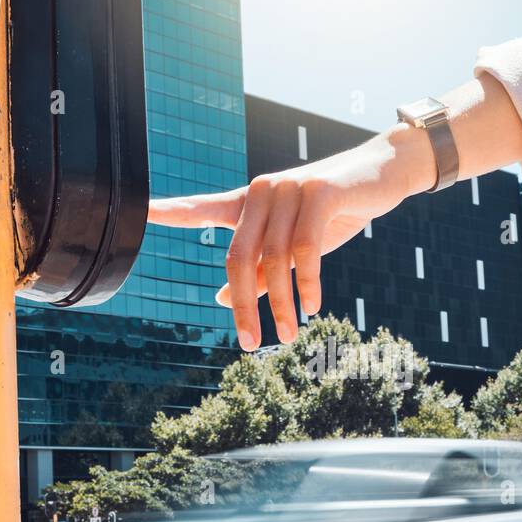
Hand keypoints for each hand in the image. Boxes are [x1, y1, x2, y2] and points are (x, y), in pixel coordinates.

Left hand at [147, 125, 434, 349]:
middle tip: (250, 345)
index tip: (139, 212)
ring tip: (288, 336)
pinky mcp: (319, 192)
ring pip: (275, 259)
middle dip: (245, 307)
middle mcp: (262, 191)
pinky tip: (311, 307)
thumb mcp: (293, 247)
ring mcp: (289, 189)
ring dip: (282, 305)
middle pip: (239, 257)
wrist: (381, 176)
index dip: (171, 211)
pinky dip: (308, 283)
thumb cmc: (333, 214)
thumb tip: (224, 301)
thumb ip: (260, 272)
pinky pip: (306, 249)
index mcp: (250, 202)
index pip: (203, 207)